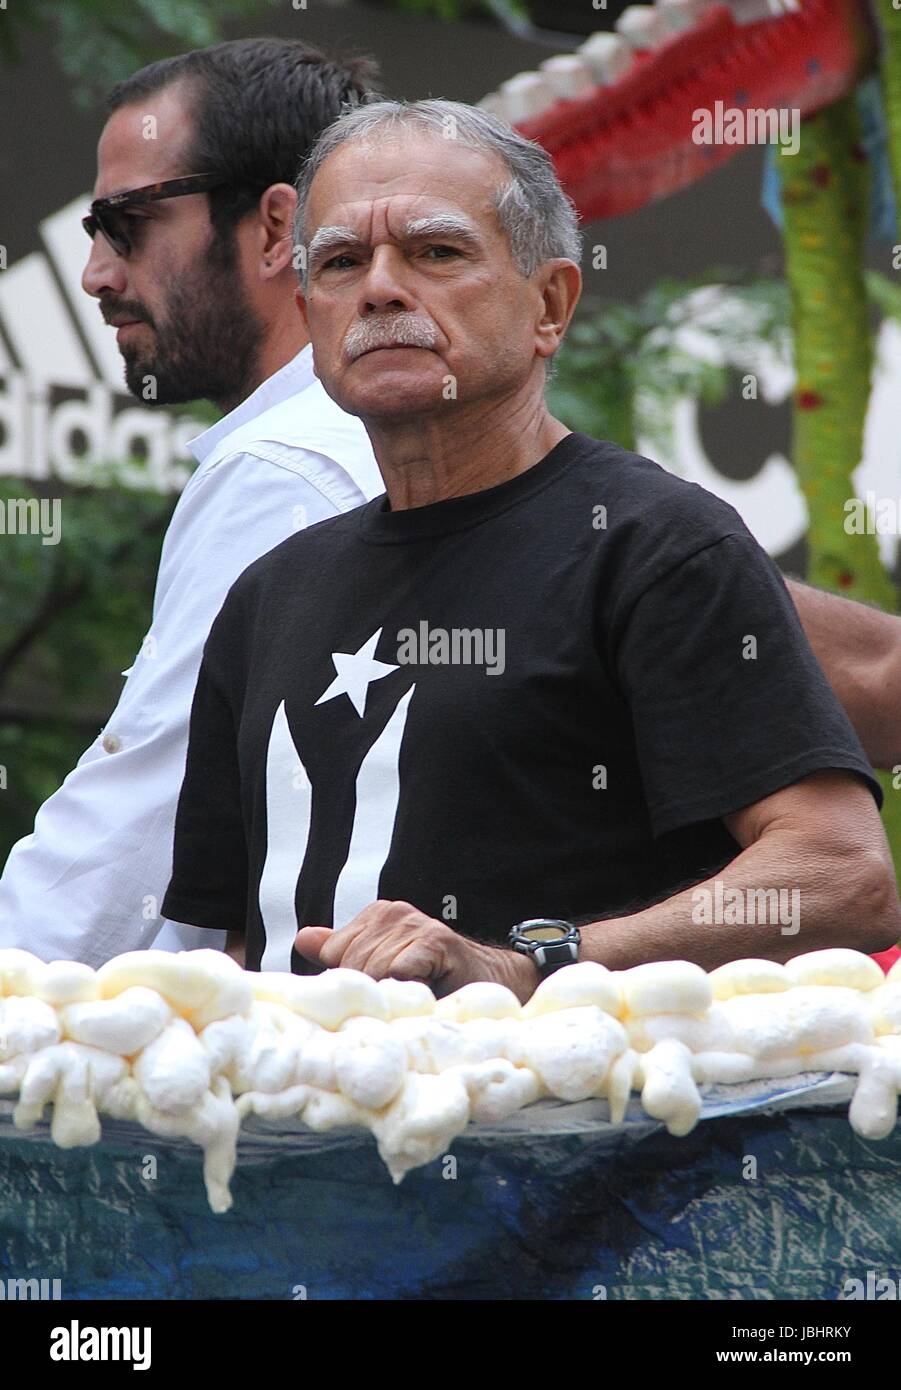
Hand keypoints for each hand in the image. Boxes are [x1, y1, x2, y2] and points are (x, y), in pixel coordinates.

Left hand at [294, 900, 539, 1001]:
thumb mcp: (384, 964)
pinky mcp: (433, 938)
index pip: (334, 953)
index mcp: (375, 915)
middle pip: (351, 964)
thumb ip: (343, 950)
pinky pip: (397, 972)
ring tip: (413, 996)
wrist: (487, 982)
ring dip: (391, 995)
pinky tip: (423, 991)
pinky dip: (406, 990)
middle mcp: (391, 911)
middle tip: (397, 1002)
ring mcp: (413, 922)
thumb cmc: (434, 979)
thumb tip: (303, 939)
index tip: (375, 994)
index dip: (351, 981)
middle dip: (370, 992)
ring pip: (373, 970)